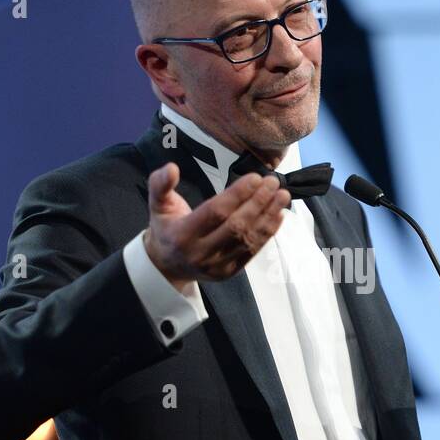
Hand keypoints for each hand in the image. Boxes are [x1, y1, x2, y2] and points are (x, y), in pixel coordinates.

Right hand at [143, 162, 290, 288]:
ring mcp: (217, 266)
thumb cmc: (166, 228)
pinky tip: (279, 214)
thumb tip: (171, 167)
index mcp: (182, 234)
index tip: (256, 177)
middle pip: (236, 226)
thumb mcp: (157, 204)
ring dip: (268, 216)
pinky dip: (268, 232)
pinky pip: (253, 251)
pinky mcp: (230, 272)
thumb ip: (160, 184)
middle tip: (273, 182)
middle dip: (258, 203)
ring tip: (282, 196)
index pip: (216, 212)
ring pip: (248, 239)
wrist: (167, 265)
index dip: (237, 194)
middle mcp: (200, 253)